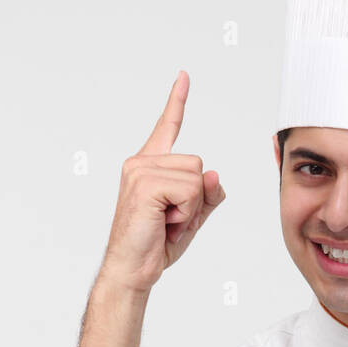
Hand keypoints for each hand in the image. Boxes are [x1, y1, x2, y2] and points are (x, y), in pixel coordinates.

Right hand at [101, 70, 225, 292]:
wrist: (133, 270)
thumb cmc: (156, 245)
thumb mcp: (191, 218)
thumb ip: (207, 195)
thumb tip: (214, 174)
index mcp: (149, 167)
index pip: (167, 128)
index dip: (177, 102)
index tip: (184, 76)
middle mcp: (141, 163)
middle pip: (198, 164)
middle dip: (196, 199)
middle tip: (172, 221)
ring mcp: (140, 171)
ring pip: (197, 178)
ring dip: (191, 208)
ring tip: (167, 223)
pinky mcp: (145, 184)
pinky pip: (190, 191)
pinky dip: (187, 213)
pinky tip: (165, 224)